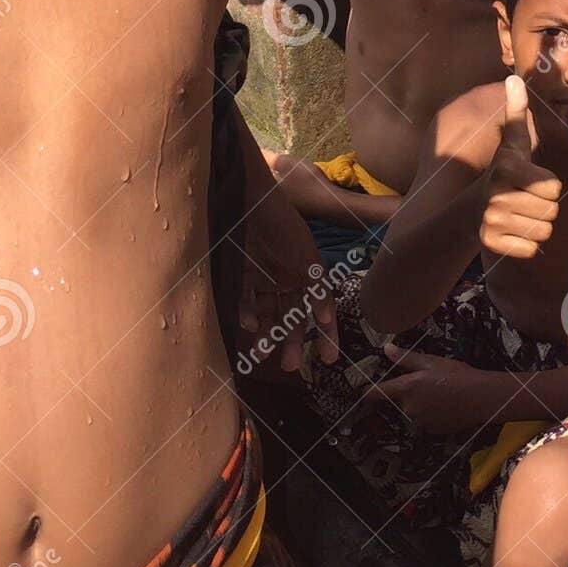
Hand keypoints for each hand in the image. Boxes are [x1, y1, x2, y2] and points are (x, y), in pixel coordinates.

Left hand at [239, 178, 339, 373]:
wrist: (247, 200)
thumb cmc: (283, 224)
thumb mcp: (306, 257)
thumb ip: (317, 287)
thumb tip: (327, 318)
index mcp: (307, 274)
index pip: (320, 310)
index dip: (326, 334)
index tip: (328, 359)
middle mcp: (286, 279)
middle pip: (292, 318)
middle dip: (292, 343)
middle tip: (290, 366)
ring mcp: (262, 279)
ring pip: (267, 315)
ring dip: (266, 335)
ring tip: (261, 353)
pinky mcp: (239, 277)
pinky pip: (244, 303)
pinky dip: (246, 315)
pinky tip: (247, 321)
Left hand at [374, 345, 503, 433]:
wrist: (480, 397)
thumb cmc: (456, 375)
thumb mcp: (431, 361)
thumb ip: (407, 358)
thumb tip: (386, 349)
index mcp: (407, 388)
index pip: (380, 392)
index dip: (368, 392)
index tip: (359, 393)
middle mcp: (409, 408)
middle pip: (400, 401)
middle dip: (409, 394)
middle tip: (429, 383)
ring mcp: (420, 422)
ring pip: (413, 411)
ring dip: (420, 404)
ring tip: (441, 394)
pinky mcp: (432, 431)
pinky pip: (425, 421)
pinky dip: (431, 414)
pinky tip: (446, 406)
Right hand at [480, 75, 562, 259]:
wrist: (469, 211)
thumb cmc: (502, 172)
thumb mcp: (511, 144)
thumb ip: (516, 112)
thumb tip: (513, 79)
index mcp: (507, 169)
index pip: (554, 187)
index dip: (547, 185)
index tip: (528, 181)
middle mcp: (497, 195)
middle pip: (552, 211)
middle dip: (543, 207)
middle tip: (522, 199)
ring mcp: (493, 222)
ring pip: (544, 232)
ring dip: (535, 226)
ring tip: (518, 215)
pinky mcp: (493, 245)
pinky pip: (532, 250)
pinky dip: (526, 245)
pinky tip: (511, 232)